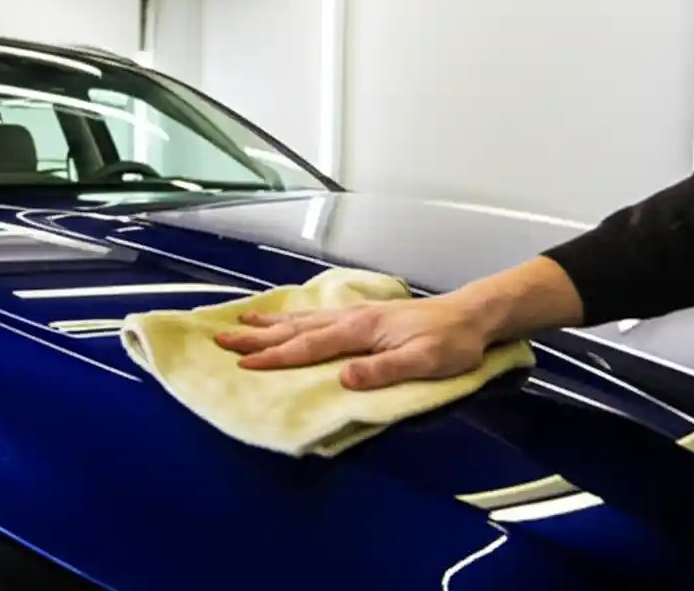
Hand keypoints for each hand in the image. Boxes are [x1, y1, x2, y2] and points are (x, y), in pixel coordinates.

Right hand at [214, 296, 493, 389]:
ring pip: (302, 318)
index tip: (243, 364)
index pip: (308, 347)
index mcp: (359, 331)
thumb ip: (383, 370)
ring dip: (270, 323)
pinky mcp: (362, 315)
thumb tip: (343, 378)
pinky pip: (316, 314)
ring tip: (240, 322)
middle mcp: (350, 319)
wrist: (472, 316)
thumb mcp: (424, 362)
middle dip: (257, 337)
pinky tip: (285, 316)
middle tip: (221, 338)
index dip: (275, 357)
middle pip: (295, 329)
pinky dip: (292, 315)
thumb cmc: (451, 343)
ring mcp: (354, 314)